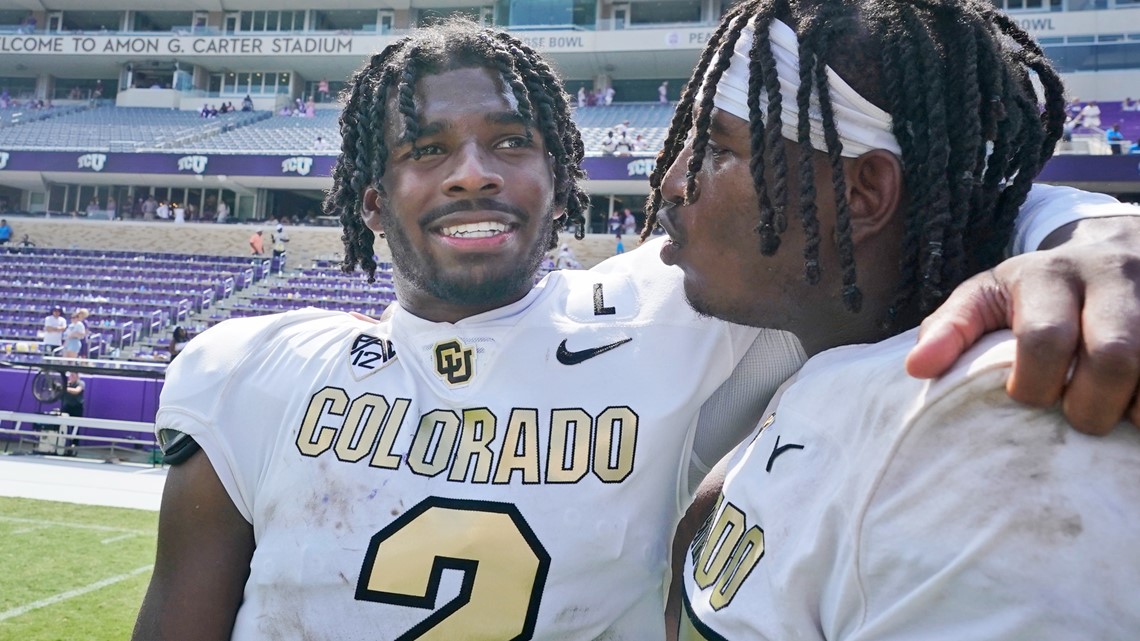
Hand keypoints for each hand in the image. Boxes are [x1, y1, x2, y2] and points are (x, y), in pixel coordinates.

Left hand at [906, 216, 1139, 433]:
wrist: (1118, 248)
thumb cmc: (1039, 291)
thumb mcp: (989, 296)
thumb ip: (951, 327)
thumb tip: (916, 368)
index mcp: (1049, 274)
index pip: (1045, 337)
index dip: (1034, 385)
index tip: (1027, 400)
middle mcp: (1111, 276)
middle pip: (1115, 355)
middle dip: (1093, 406)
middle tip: (1079, 420)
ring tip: (1124, 417)